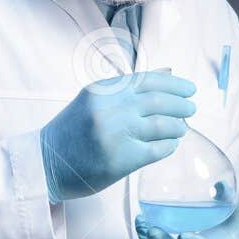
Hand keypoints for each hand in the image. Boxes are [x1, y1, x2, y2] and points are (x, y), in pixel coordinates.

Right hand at [41, 71, 195, 203]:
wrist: (46, 163)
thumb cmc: (72, 132)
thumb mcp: (93, 101)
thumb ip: (127, 89)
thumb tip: (167, 74)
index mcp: (103, 90)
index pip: (148, 80)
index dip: (174, 84)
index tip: (189, 89)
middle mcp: (111, 108)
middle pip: (159, 101)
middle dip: (182, 104)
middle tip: (191, 108)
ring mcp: (117, 134)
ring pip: (162, 125)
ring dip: (178, 126)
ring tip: (181, 128)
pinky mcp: (122, 159)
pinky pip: (157, 149)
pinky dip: (169, 146)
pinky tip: (170, 145)